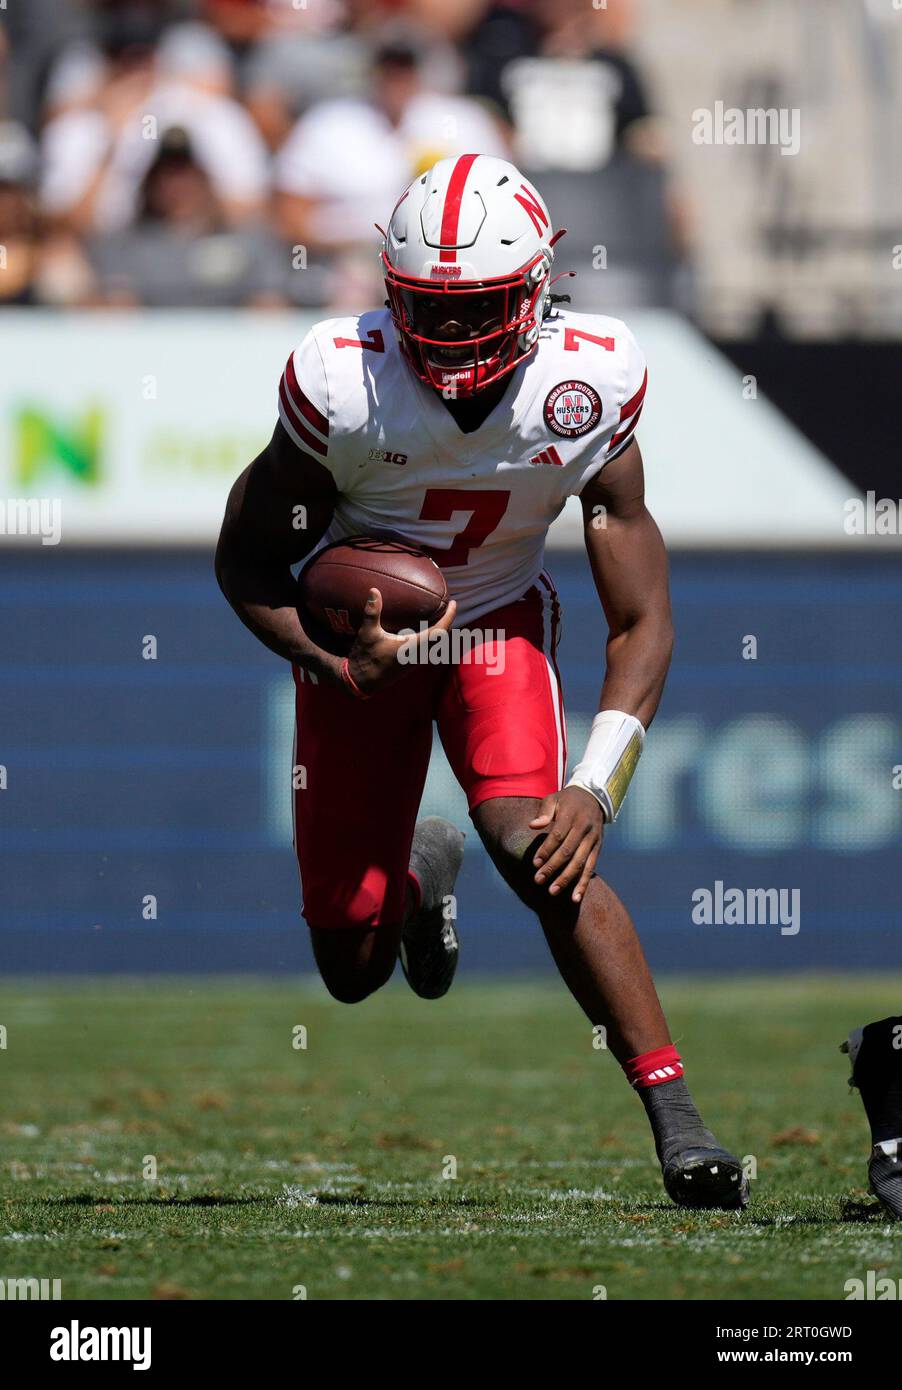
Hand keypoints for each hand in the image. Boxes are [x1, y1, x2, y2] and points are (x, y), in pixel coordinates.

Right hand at [345, 587, 456, 696]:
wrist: (362, 682)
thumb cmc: (365, 658)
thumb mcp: (368, 633)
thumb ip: (372, 612)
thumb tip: (374, 590)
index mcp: (412, 647)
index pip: (439, 631)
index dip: (449, 617)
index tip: (454, 603)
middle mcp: (418, 655)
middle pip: (441, 637)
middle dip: (447, 621)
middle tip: (449, 605)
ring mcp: (415, 661)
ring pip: (435, 644)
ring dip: (440, 630)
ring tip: (440, 615)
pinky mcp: (410, 664)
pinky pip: (428, 648)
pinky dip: (431, 636)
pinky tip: (423, 629)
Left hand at [529, 786, 603, 903]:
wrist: (594, 798)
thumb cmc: (567, 801)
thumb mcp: (554, 799)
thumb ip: (544, 812)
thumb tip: (532, 825)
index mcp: (572, 815)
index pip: (558, 836)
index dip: (546, 850)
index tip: (535, 863)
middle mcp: (585, 828)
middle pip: (568, 851)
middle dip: (553, 867)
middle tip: (538, 880)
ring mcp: (593, 840)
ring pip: (580, 863)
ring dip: (566, 879)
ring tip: (553, 891)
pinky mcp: (598, 848)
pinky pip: (591, 868)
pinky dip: (583, 883)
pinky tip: (575, 898)